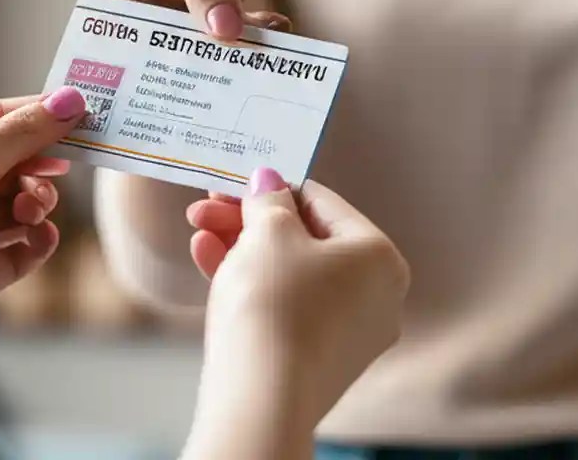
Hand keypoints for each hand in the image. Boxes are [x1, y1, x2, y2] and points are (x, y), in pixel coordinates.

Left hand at [0, 89, 86, 309]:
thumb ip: (21, 132)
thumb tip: (71, 99)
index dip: (40, 114)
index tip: (85, 111)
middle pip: (14, 160)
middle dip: (39, 165)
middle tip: (66, 165)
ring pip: (23, 202)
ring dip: (38, 202)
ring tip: (32, 210)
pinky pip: (25, 247)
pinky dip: (39, 239)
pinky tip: (39, 235)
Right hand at [183, 170, 409, 459]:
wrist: (262, 396)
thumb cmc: (275, 300)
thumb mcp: (267, 233)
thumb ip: (268, 199)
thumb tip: (269, 180)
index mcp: (380, 256)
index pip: (322, 202)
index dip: (272, 186)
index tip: (232, 182)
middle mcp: (377, 295)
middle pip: (304, 240)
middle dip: (248, 221)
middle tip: (205, 208)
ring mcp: (350, 333)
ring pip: (291, 274)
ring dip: (241, 249)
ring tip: (198, 233)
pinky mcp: (319, 360)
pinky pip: (287, 308)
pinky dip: (252, 285)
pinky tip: (207, 261)